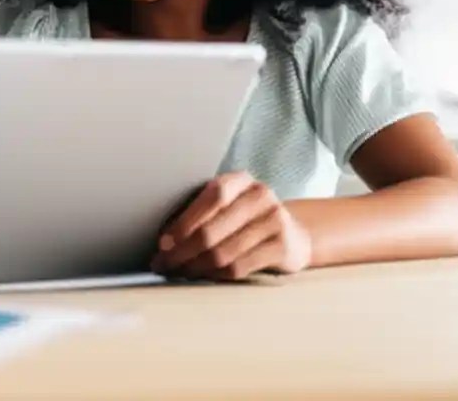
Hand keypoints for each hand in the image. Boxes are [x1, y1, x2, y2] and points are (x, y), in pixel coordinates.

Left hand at [152, 172, 310, 280]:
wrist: (294, 235)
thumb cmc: (246, 221)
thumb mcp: (228, 206)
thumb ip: (202, 213)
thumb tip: (164, 241)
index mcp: (241, 180)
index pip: (211, 197)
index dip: (185, 221)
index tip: (163, 243)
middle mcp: (260, 195)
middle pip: (212, 229)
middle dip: (182, 251)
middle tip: (164, 264)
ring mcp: (275, 220)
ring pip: (223, 252)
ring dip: (196, 266)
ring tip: (180, 272)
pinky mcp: (282, 247)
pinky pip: (240, 267)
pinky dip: (216, 275)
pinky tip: (205, 277)